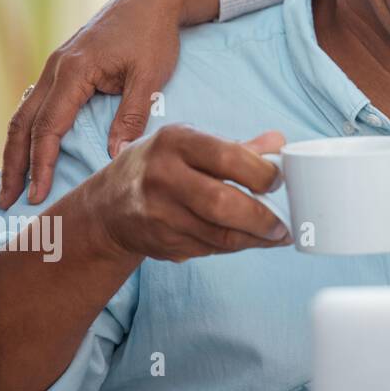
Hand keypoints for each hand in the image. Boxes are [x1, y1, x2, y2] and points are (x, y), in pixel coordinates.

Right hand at [0, 0, 219, 209]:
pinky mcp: (64, 65)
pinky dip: (28, 129)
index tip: (38, 194)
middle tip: (9, 200)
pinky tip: (30, 147)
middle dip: (14, 164)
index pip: (48, 127)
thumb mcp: (150, 76)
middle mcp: (56, 68)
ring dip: (16, 148)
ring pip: (25, 112)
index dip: (41, 163)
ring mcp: (56, 65)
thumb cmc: (154, 35)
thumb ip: (131, 115)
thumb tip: (115, 156)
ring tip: (13, 181)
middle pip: (24, 123)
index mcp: (73, 71)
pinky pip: (37, 102)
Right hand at [82, 125, 290, 262]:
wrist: (106, 207)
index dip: (262, 173)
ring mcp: (157, 213)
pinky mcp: (160, 242)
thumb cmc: (159, 167)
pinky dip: (234, 247)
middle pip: (223, 203)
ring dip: (255, 239)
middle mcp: (162, 176)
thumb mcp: (189, 144)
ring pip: (218, 234)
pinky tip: (249, 240)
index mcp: (175, 142)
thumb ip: (237, 147)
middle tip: (283, 223)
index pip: (229, 157)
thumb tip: (280, 143)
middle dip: (261, 217)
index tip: (279, 182)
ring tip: (277, 236)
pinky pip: (209, 248)